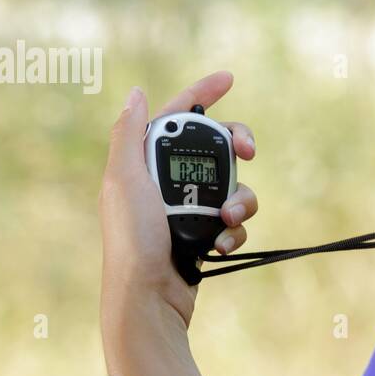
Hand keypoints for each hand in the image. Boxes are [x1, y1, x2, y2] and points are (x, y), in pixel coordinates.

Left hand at [99, 71, 258, 325]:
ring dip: (240, 198)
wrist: (148, 298)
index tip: (230, 78)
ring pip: (233, 184)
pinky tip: (221, 245)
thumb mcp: (124, 180)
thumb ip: (130, 135)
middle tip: (250, 152)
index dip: (203, 93)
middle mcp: (166, 181)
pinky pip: (234, 220)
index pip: (177, 116)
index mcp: (144, 161)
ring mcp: (188, 208)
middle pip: (215, 147)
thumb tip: (137, 94)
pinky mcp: (204, 235)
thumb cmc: (132, 240)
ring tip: (229, 216)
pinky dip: (234, 230)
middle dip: (237, 146)